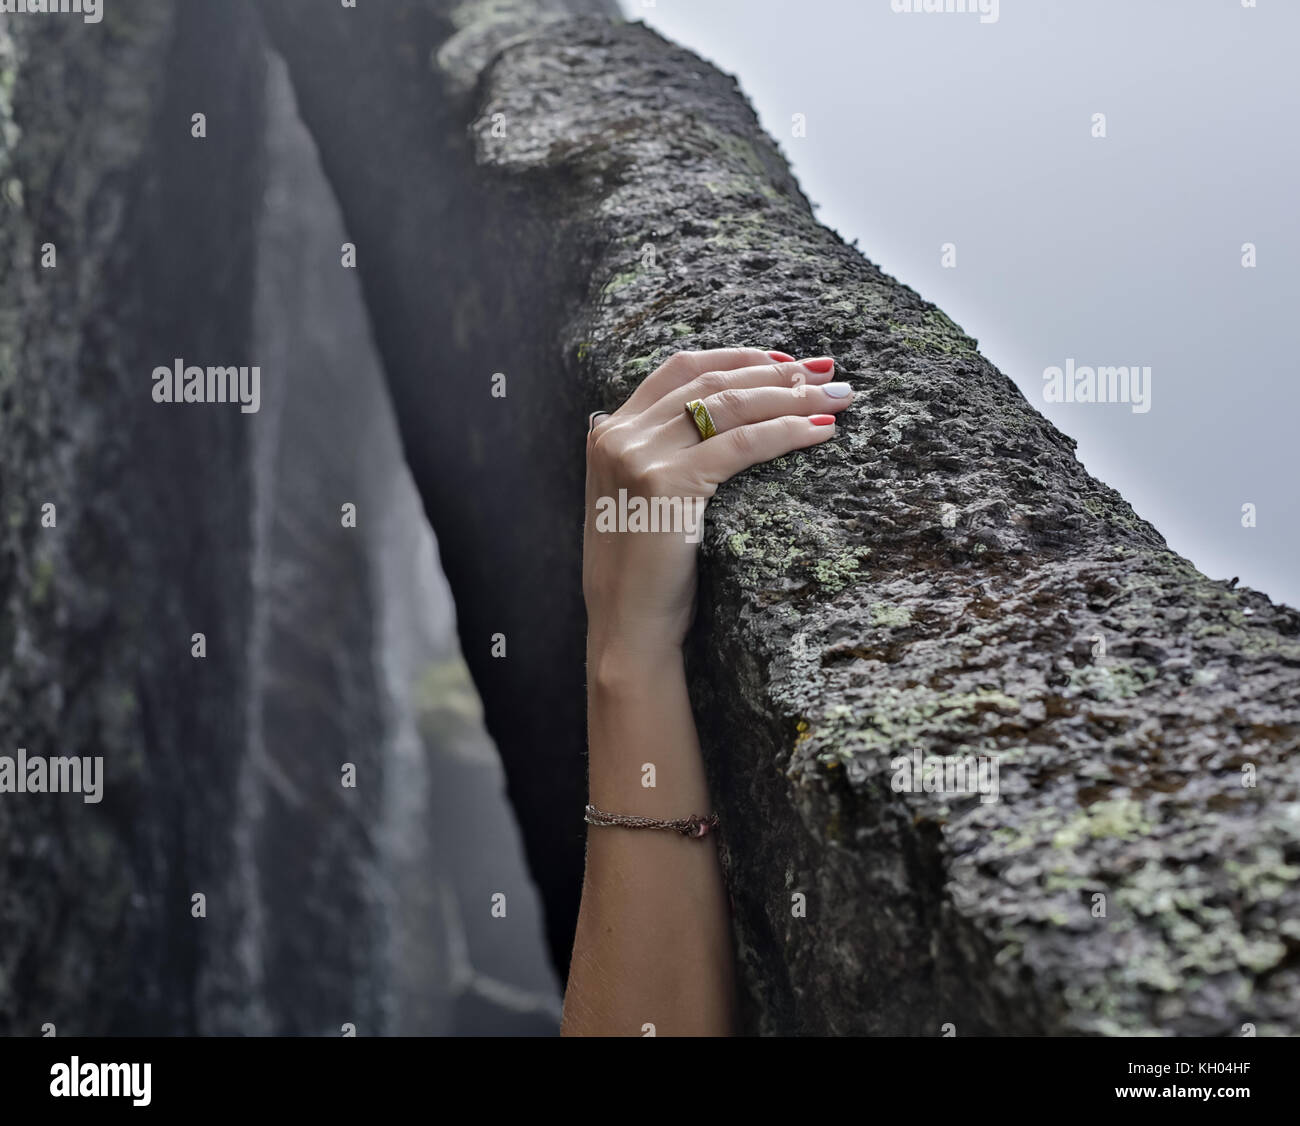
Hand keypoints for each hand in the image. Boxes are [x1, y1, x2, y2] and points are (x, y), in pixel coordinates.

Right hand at [582, 347, 850, 657]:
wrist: (627, 628)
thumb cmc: (647, 575)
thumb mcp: (641, 500)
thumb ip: (661, 456)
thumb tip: (723, 426)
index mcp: (610, 431)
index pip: (680, 368)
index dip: (738, 357)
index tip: (786, 361)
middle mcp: (619, 435)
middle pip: (712, 382)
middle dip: (777, 373)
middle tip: (827, 374)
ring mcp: (639, 457)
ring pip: (729, 406)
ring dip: (791, 397)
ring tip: (836, 399)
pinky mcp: (665, 484)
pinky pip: (740, 445)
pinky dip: (785, 433)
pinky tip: (820, 433)